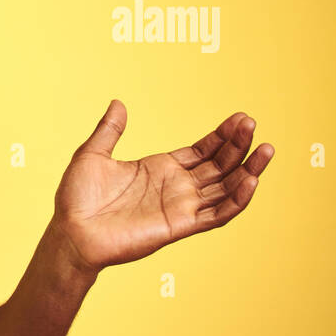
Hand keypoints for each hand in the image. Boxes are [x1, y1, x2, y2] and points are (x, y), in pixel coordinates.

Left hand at [50, 100, 273, 274]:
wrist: (70, 232)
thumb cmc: (76, 199)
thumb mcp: (92, 155)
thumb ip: (110, 130)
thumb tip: (118, 103)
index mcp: (159, 169)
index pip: (202, 150)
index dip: (223, 136)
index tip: (241, 119)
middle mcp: (175, 187)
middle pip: (219, 165)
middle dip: (238, 146)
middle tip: (252, 125)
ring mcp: (179, 207)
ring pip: (225, 189)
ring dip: (248, 171)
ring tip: (265, 150)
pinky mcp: (178, 226)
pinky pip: (216, 215)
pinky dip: (236, 200)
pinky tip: (250, 181)